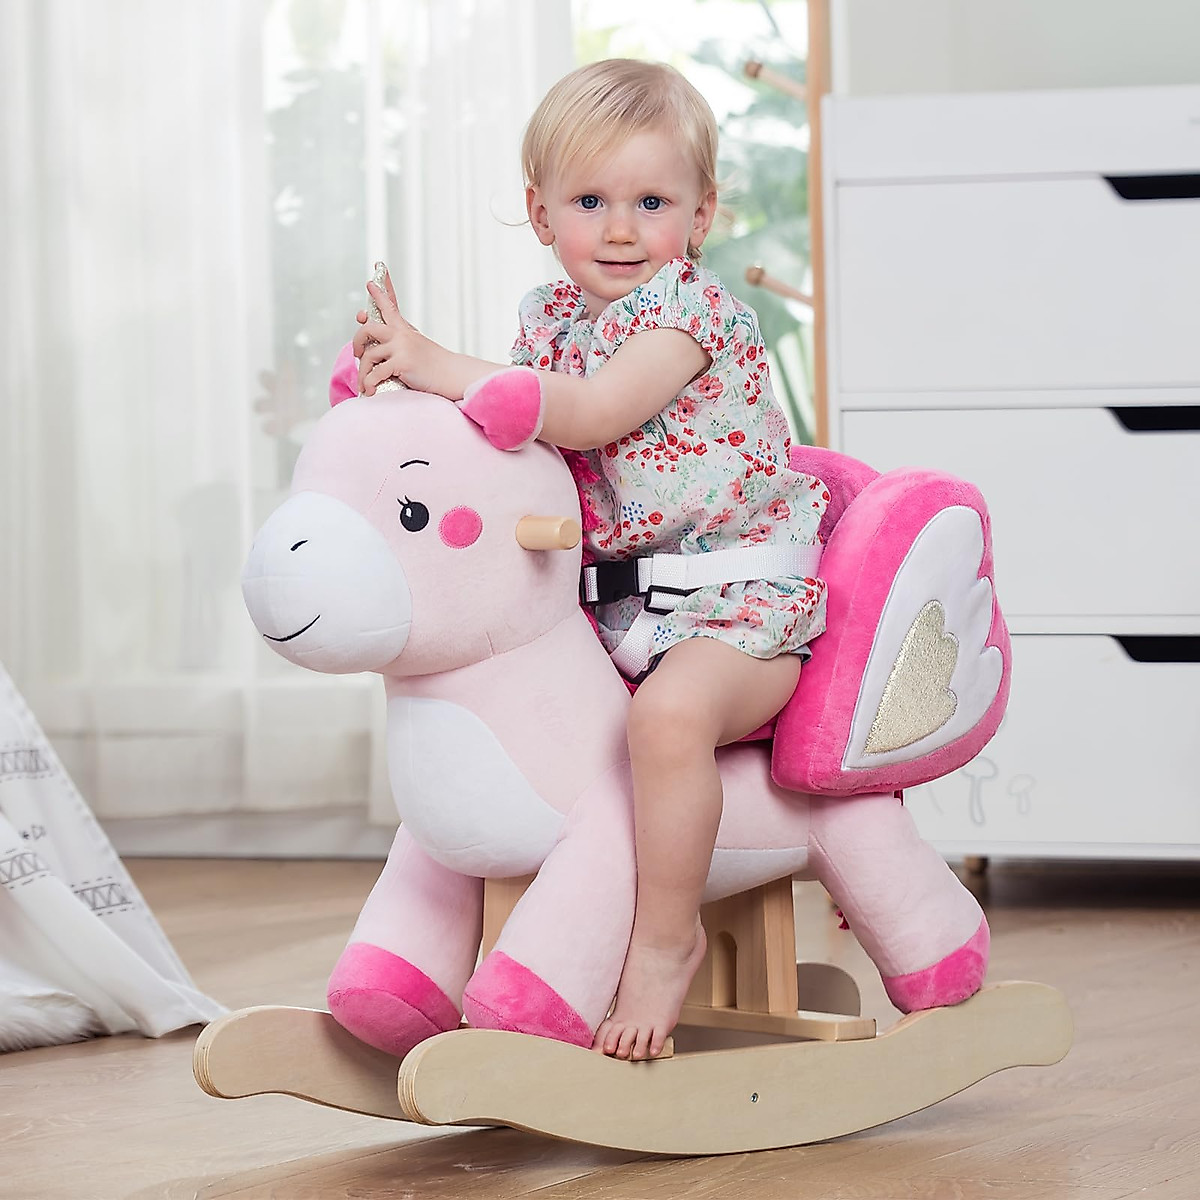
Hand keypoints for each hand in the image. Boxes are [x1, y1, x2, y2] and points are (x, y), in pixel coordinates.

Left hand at [352, 274, 446, 395]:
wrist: (452, 374)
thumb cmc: (433, 365)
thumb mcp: (415, 346)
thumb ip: (396, 342)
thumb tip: (374, 347)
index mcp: (404, 330)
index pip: (389, 305)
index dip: (379, 292)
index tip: (371, 282)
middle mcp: (401, 335)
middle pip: (369, 328)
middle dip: (357, 340)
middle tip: (357, 353)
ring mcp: (402, 347)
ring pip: (369, 355)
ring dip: (363, 372)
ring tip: (364, 383)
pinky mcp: (402, 363)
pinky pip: (376, 373)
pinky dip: (370, 383)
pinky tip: (370, 390)